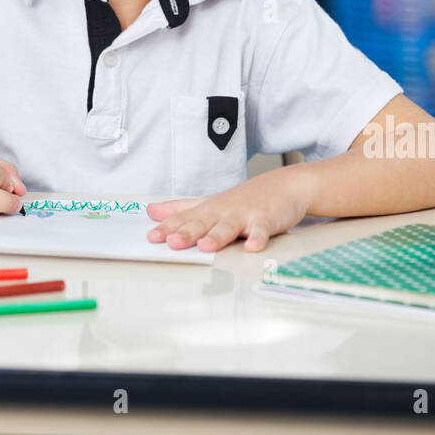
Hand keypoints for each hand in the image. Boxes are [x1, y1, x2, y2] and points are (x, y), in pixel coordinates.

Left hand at [145, 167, 311, 252]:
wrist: (283, 186)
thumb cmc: (244, 199)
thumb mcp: (209, 202)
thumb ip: (180, 208)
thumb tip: (151, 211)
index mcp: (209, 209)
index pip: (184, 218)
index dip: (168, 227)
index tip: (152, 237)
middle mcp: (223, 211)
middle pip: (203, 223)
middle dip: (187, 233)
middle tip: (172, 242)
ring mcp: (244, 215)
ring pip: (229, 227)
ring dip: (218, 236)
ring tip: (206, 246)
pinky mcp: (265, 220)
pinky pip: (261, 231)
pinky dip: (258, 239)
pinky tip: (252, 247)